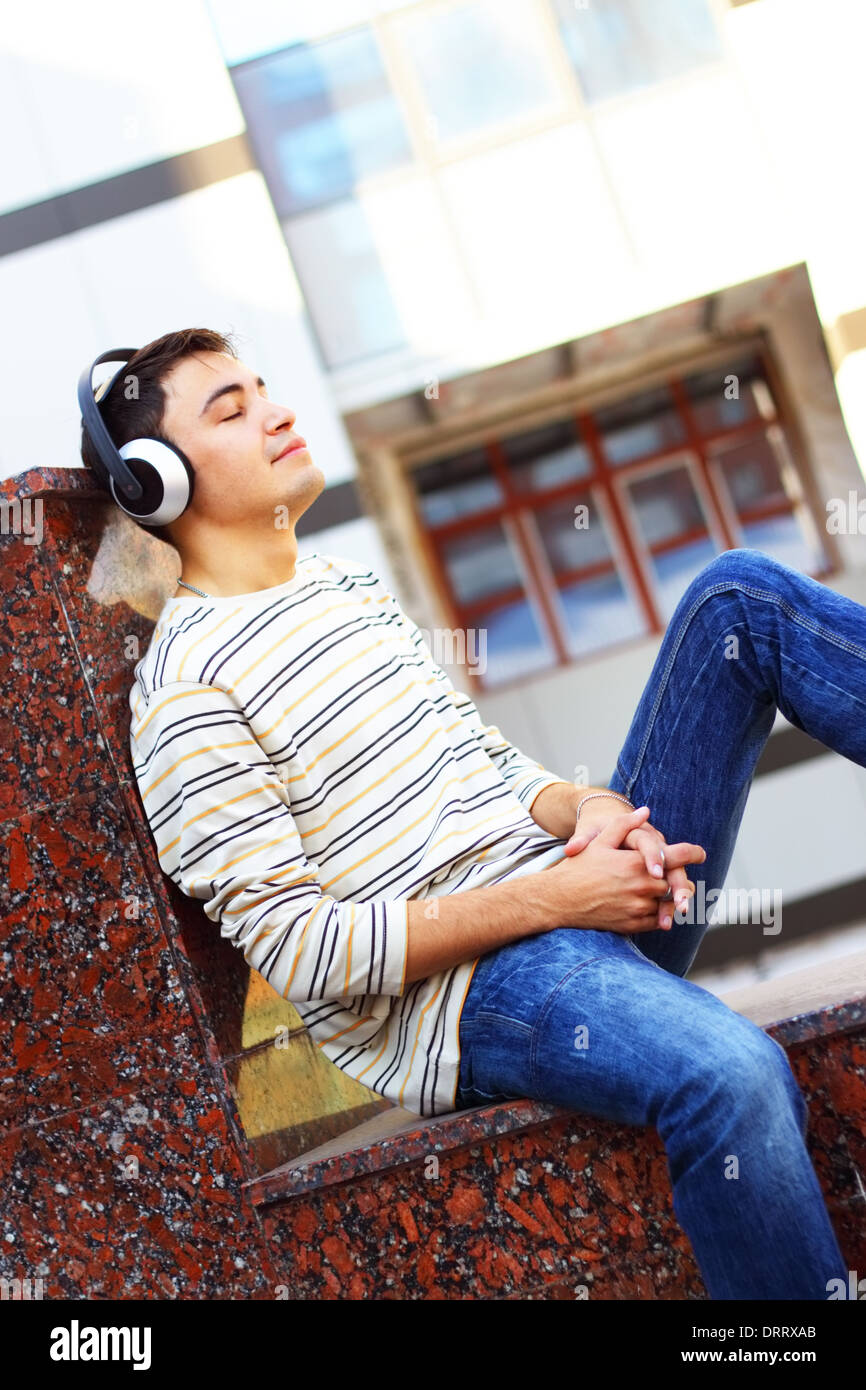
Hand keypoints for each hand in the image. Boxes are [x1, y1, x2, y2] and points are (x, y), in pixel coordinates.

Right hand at [564, 801, 705, 929]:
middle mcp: (642, 887)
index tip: (701, 853)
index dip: (694, 853)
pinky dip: (660, 914)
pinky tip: (651, 906)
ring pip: (669, 904)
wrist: (559, 900)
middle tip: (675, 875)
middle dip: (678, 878)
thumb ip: (625, 824)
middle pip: (678, 883)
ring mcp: (639, 908)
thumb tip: (646, 811)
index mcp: (637, 863)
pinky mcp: (633, 925)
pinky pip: (658, 921)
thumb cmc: (579, 868)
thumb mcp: (599, 840)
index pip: (678, 858)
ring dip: (670, 898)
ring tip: (665, 891)